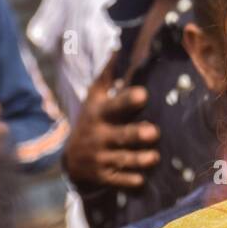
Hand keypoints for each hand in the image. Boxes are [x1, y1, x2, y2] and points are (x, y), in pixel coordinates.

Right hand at [64, 54, 159, 188]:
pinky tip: (142, 180)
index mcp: (100, 114)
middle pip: (121, 135)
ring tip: (154, 157)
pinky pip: (119, 180)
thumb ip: (107, 75)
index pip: (114, 105)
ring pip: (124, 159)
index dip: (127, 100)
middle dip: (136, 134)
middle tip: (153, 132)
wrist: (72, 161)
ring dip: (141, 159)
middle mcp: (100, 136)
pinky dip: (130, 181)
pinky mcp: (103, 177)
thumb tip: (118, 46)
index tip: (142, 94)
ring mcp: (101, 158)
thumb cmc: (93, 121)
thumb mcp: (95, 99)